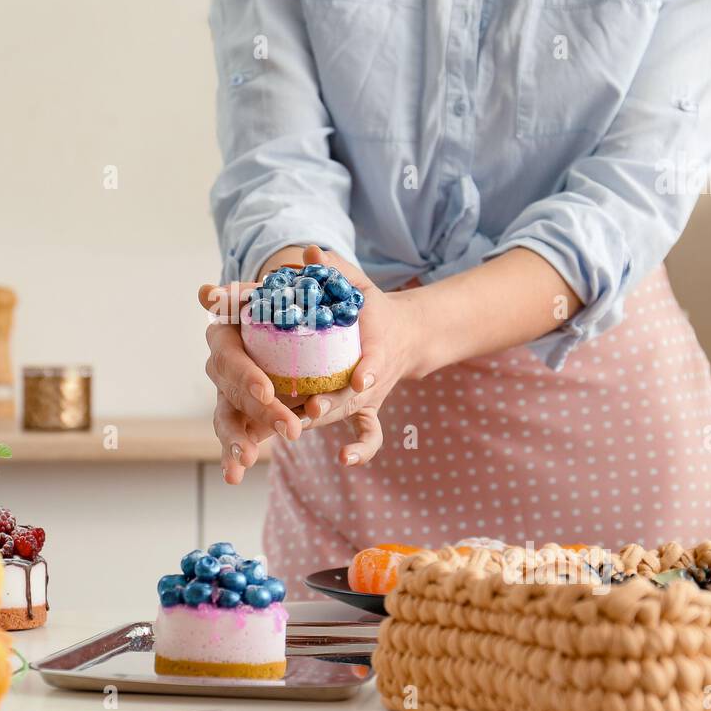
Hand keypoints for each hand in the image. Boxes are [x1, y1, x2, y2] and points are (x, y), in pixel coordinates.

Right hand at [198, 280, 304, 484]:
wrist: (288, 327)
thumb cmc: (278, 306)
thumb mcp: (269, 293)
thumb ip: (242, 293)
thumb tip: (205, 292)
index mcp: (224, 336)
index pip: (230, 357)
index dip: (245, 376)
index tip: (266, 392)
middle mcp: (220, 366)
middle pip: (234, 393)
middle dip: (261, 414)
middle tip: (290, 429)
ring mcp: (226, 394)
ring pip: (226, 419)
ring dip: (236, 441)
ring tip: (246, 460)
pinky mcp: (238, 416)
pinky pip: (233, 437)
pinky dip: (231, 458)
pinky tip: (233, 477)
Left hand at [293, 245, 425, 467]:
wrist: (408, 334)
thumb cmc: (374, 308)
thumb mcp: (360, 284)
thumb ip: (336, 269)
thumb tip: (308, 251)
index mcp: (378, 342)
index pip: (375, 359)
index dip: (370, 370)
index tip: (362, 379)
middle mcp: (373, 374)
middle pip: (354, 395)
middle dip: (335, 403)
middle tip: (313, 408)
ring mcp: (370, 395)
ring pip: (350, 414)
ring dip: (328, 420)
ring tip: (301, 426)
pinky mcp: (366, 408)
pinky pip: (370, 434)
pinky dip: (363, 449)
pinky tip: (345, 460)